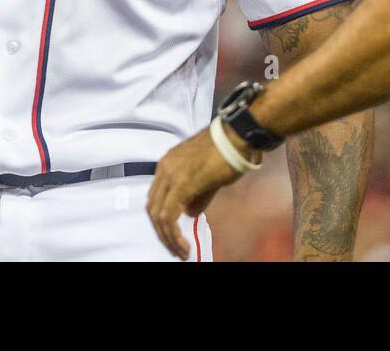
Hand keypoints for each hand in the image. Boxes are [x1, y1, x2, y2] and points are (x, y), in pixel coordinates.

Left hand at [147, 125, 247, 258]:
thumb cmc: (227, 153)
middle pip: (153, 208)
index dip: (162, 219)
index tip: (174, 235)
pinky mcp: (181, 184)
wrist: (237, 137)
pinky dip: (173, 234)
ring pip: (158, 215)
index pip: (156, 197)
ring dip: (168, 237)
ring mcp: (170, 175)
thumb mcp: (208, 177)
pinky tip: (183, 245)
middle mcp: (164, 168)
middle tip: (175, 248)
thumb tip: (190, 213)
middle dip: (162, 232)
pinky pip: (169, 216)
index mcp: (167, 164)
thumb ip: (197, 196)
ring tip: (180, 251)